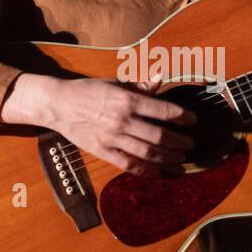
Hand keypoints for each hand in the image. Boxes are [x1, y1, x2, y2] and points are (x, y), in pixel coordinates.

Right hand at [8, 73, 196, 176]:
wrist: (58, 104)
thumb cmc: (88, 90)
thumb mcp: (115, 82)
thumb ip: (140, 86)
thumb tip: (160, 78)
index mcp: (126, 99)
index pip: (162, 110)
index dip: (182, 116)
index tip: (192, 120)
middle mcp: (122, 120)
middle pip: (159, 135)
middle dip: (179, 141)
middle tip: (190, 144)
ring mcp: (112, 138)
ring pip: (147, 153)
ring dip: (168, 158)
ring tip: (181, 160)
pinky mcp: (103, 151)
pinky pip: (128, 165)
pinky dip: (146, 171)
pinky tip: (159, 173)